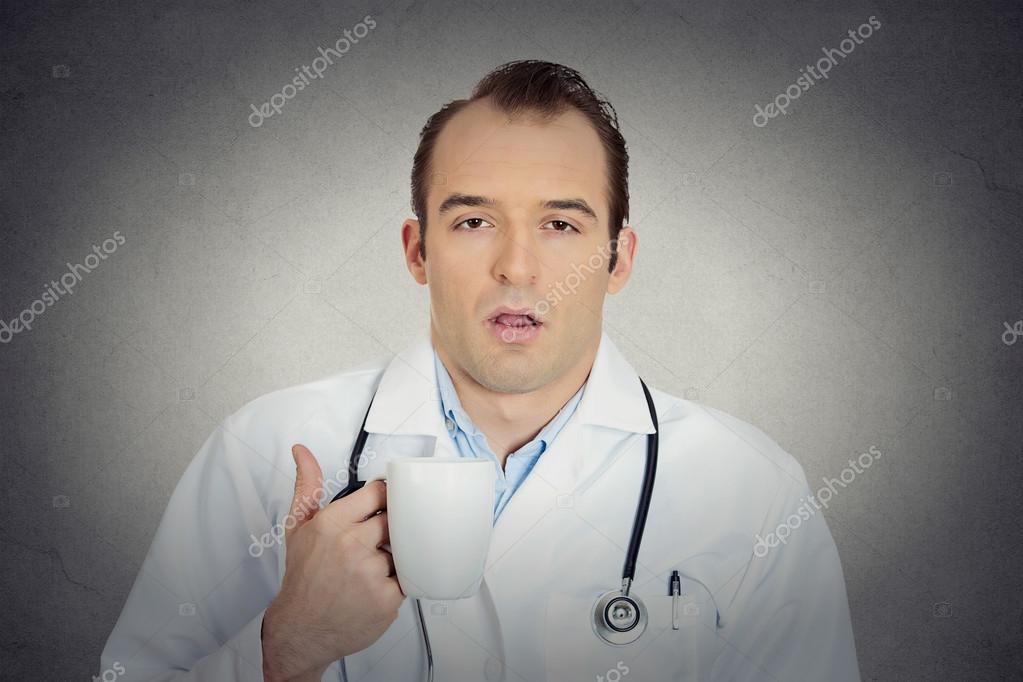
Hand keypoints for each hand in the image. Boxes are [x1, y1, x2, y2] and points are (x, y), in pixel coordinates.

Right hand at [261, 444, 404, 680]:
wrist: (301, 630)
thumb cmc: (302, 576)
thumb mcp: (298, 527)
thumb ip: (307, 485)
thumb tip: (302, 451)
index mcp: (331, 523)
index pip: (378, 493)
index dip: (385, 499)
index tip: (383, 506)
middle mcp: (351, 545)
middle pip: (394, 520)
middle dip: (388, 530)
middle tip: (374, 542)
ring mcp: (371, 573)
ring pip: (401, 550)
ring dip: (392, 558)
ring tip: (369, 570)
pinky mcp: (387, 599)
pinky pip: (407, 578)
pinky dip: (395, 583)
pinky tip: (375, 589)